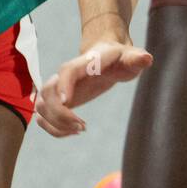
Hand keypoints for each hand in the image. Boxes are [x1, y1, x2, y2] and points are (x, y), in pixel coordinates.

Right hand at [34, 40, 152, 135]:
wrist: (106, 56)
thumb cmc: (119, 57)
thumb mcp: (131, 57)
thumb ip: (137, 58)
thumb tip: (146, 58)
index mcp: (84, 63)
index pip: (67, 70)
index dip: (63, 85)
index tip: (66, 102)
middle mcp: (65, 75)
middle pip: (47, 92)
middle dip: (60, 114)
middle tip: (83, 127)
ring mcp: (57, 88)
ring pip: (41, 106)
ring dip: (55, 123)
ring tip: (80, 129)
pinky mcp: (56, 101)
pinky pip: (43, 116)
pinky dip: (53, 128)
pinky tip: (74, 131)